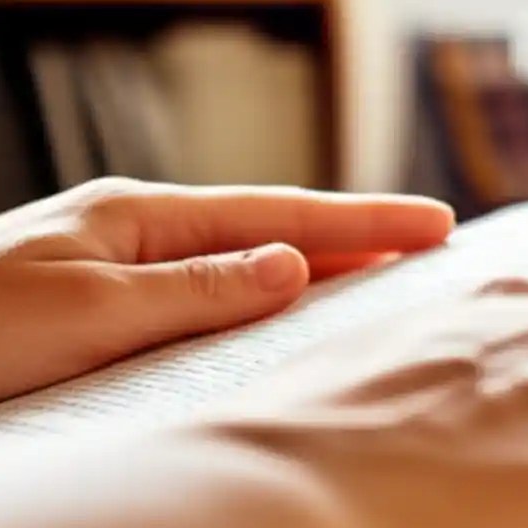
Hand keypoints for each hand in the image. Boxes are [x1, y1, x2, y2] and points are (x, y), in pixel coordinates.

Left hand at [0, 177, 453, 400]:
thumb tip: (294, 264)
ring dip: (317, 265)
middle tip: (431, 241)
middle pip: (271, 228)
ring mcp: (121, 267)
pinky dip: (264, 298)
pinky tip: (283, 313)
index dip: (367, 221)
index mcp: (140, 219)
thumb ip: (198, 288)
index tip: (437, 224)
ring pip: (243, 262)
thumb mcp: (89, 312)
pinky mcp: (105, 308)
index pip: (281, 215)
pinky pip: (210, 295)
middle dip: (356, 234)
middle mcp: (137, 234)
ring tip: (382, 273)